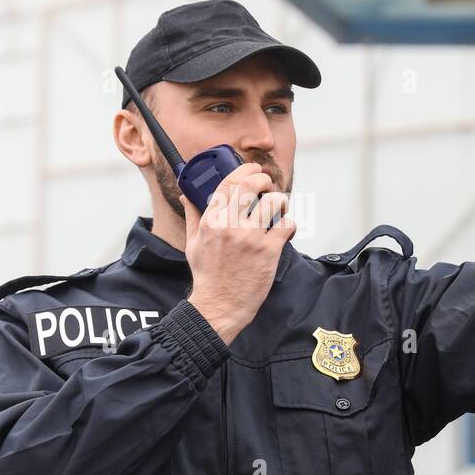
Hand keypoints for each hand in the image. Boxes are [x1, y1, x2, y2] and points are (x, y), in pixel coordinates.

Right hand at [182, 162, 296, 343]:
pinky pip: (286, 225)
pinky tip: (284, 229)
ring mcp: (250, 238)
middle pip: (252, 185)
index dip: (245, 170)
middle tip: (268, 184)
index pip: (228, 183)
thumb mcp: (193, 244)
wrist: (219, 306)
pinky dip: (289, 223)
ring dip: (279, 200)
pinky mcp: (268, 252)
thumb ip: (192, 216)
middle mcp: (230, 226)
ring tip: (278, 207)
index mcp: (211, 221)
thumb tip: (185, 196)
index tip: (254, 168)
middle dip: (264, 179)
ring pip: (273, 202)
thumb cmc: (207, 276)